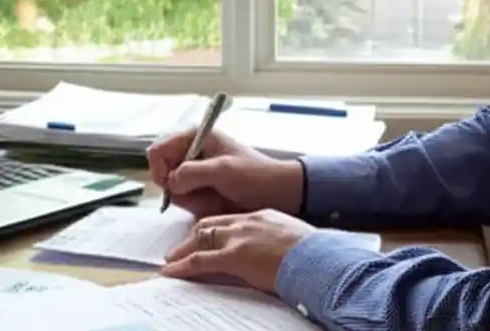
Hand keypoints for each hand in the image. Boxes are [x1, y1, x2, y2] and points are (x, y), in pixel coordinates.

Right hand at [147, 128, 303, 217]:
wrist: (278, 193)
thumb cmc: (254, 175)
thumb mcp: (222, 170)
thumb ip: (191, 173)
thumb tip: (170, 183)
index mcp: (195, 137)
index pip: (158, 151)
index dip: (159, 169)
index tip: (171, 185)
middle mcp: (191, 153)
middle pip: (163, 173)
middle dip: (178, 188)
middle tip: (201, 192)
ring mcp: (196, 172)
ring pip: (173, 190)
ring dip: (190, 198)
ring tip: (213, 197)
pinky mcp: (201, 189)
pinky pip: (185, 200)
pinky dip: (197, 205)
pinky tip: (215, 202)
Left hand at [161, 209, 316, 292]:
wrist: (318, 258)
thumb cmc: (314, 253)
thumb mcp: (293, 239)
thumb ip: (277, 241)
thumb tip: (275, 254)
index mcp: (262, 216)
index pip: (229, 219)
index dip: (214, 229)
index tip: (206, 236)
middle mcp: (246, 222)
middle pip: (210, 225)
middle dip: (193, 237)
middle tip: (180, 248)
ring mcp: (238, 238)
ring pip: (200, 239)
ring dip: (182, 250)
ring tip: (170, 261)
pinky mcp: (234, 256)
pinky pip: (199, 261)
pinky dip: (182, 266)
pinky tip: (171, 272)